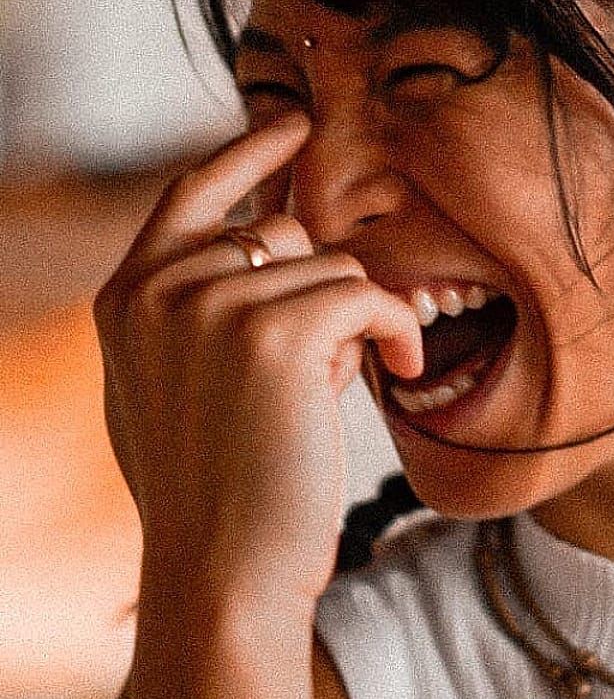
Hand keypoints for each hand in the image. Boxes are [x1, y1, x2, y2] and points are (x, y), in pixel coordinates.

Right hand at [94, 114, 421, 615]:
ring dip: (352, 327)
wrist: (222, 574)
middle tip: (312, 374)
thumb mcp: (178, 388)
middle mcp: (160, 288)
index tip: (292, 124)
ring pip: (333, 270)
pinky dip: (398, 331)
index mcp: (128, 298)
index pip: (192, 192)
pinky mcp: (277, 334)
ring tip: (325, 398)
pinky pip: (369, 297)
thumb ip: (198, 312)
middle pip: (284, 234)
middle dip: (318, 293)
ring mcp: (213, 304)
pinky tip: (400, 372)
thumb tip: (266, 241)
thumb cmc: (217, 493)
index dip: (247, 154)